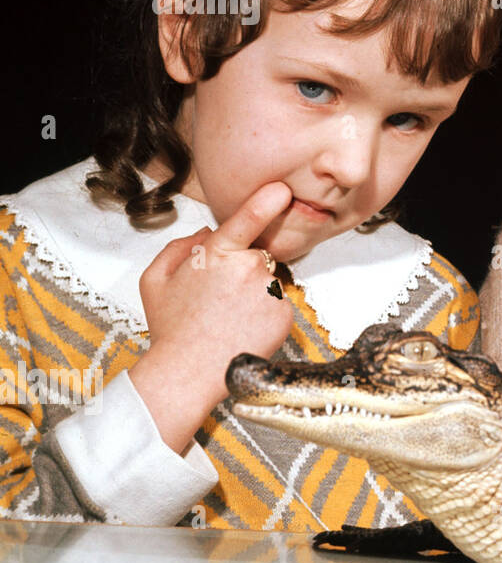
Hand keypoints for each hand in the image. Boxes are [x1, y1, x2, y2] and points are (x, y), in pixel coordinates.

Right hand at [133, 182, 296, 450]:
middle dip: (242, 269)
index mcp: (217, 255)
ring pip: (268, 279)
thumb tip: (205, 232)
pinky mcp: (286, 314)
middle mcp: (250, 268)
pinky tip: (244, 328)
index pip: (247, 219)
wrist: (188, 374)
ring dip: (255, 291)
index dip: (266, 200)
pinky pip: (278, 303)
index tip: (282, 188)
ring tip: (229, 317)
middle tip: (218, 300)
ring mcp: (271, 291)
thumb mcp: (155, 280)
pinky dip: (266, 313)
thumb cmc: (171, 328)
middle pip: (256, 255)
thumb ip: (180, 247)